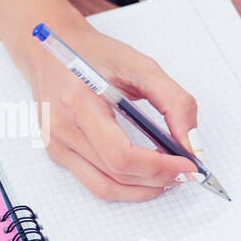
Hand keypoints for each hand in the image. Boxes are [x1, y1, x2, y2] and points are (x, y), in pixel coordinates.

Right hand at [13, 20, 199, 200]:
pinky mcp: (58, 154)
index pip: (121, 155)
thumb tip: (191, 144)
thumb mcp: (141, 66)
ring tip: (168, 176)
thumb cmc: (93, 54)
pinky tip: (144, 172)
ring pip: (105, 188)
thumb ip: (174, 102)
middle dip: (158, 179)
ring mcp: (56, 146)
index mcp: (79, 103)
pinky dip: (124, 185)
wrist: (49, 51)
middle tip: (185, 171)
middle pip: (116, 175)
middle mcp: (62, 130)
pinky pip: (94, 183)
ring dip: (142, 189)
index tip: (188, 165)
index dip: (159, 167)